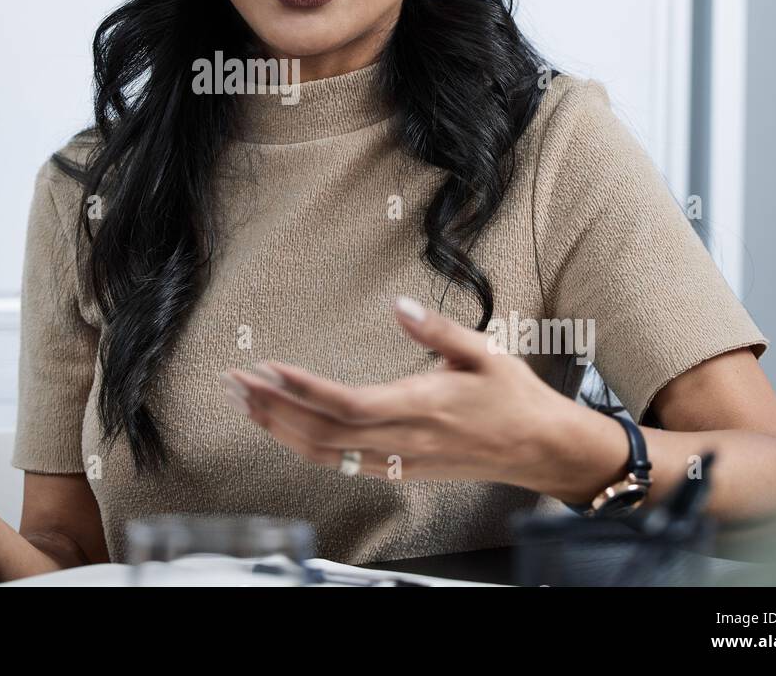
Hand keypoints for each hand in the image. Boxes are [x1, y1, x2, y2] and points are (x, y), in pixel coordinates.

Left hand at [219, 295, 573, 487]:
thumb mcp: (485, 352)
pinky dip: (304, 447)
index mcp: (421, 407)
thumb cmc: (514, 399)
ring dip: (280, 429)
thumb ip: (438, 330)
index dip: (304, 390)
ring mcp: (398, 461)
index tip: (269, 368)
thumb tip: (400, 304)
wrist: (539, 450)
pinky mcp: (398, 470)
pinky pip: (340, 464)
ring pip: (325, 454)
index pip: (348, 403)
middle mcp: (404, 440)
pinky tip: (283, 430)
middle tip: (235, 382)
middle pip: (323, 432)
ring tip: (245, 403)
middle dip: (273, 408)